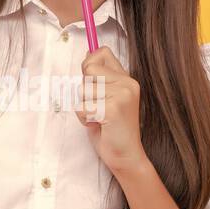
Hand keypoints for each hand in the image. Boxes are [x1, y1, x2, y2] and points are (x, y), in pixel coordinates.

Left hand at [75, 45, 148, 175]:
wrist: (126, 155)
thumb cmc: (112, 129)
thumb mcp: (107, 97)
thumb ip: (100, 78)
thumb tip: (88, 54)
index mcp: (127, 79)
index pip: (101, 52)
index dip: (89, 66)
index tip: (94, 85)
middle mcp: (127, 84)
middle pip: (88, 69)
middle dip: (85, 90)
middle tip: (97, 106)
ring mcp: (122, 95)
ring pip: (83, 89)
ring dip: (84, 107)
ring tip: (98, 117)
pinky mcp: (113, 109)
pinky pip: (82, 107)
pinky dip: (84, 119)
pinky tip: (98, 125)